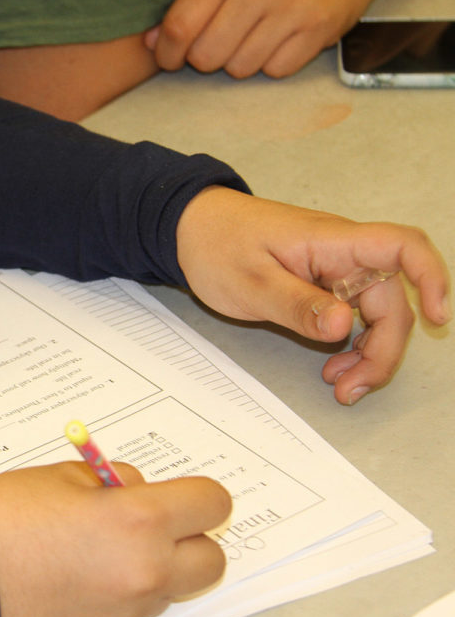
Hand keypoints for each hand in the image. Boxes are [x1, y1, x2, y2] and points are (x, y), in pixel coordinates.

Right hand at [0, 462, 229, 616]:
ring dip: (155, 566)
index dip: (195, 494)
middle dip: (188, 538)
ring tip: (100, 548)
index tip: (175, 493)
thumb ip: (109, 481)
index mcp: (138, 522)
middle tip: (150, 522)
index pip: (212, 503)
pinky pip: (137, 610)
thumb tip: (132, 490)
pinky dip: (124, 591)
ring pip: (173, 588)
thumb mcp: (59, 476)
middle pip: (211, 559)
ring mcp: (127, 613)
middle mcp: (145, 573)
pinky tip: (81, 574)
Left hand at [145, 0, 382, 79]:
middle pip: (206, 56)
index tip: (169, 58)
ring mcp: (293, 10)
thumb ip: (190, 3)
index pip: (180, 26)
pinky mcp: (320, 30)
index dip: (167, 52)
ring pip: (239, 68)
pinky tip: (279, 39)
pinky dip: (272, 64)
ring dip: (239, 61)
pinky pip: (275, 72)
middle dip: (204, 58)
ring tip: (252, 36)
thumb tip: (150, 44)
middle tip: (217, 43)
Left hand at [176, 187, 449, 404]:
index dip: (429, 277)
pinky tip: (333, 365)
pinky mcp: (321, 283)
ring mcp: (332, 269)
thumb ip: (296, 304)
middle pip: (390, 299)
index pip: (401, 246)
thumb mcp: (249, 280)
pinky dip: (349, 343)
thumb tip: (344, 326)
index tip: (435, 317)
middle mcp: (341, 253)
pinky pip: (352, 315)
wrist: (187, 227)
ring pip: (375, 313)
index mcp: (330, 241)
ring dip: (368, 352)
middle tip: (352, 388)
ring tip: (342, 385)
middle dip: (383, 348)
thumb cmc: (215, 243)